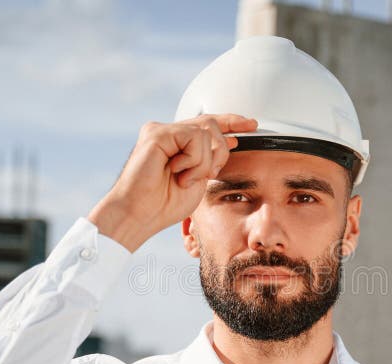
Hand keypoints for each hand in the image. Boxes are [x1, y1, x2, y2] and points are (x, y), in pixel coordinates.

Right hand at [88, 114, 257, 251]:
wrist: (139, 215)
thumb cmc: (162, 204)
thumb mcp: (198, 179)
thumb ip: (210, 159)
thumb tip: (231, 139)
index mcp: (178, 144)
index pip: (209, 124)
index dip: (232, 122)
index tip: (251, 125)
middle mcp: (169, 133)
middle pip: (211, 124)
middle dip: (221, 151)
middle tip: (208, 175)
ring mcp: (162, 131)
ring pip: (205, 132)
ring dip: (204, 162)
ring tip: (185, 179)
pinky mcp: (157, 133)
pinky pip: (193, 137)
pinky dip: (193, 160)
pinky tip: (177, 171)